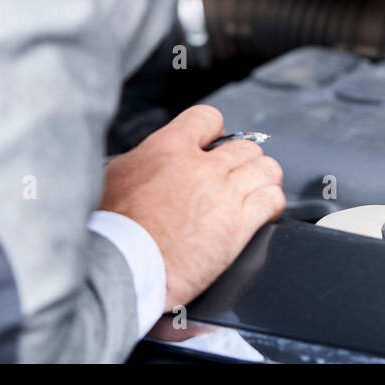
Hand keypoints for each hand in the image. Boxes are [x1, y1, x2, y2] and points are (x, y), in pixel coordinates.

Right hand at [100, 104, 283, 312]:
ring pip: (266, 169)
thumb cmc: (112, 228)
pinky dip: (272, 202)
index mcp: (169, 148)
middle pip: (244, 147)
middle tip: (234, 177)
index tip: (213, 146)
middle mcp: (201, 168)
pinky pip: (272, 200)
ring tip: (254, 190)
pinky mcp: (238, 227)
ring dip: (263, 178)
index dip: (213, 133)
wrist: (122, 267)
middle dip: (242, 161)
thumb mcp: (117, 175)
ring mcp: (223, 195)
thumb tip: (153, 157)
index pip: (208, 118)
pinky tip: (264, 211)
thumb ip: (145, 159)